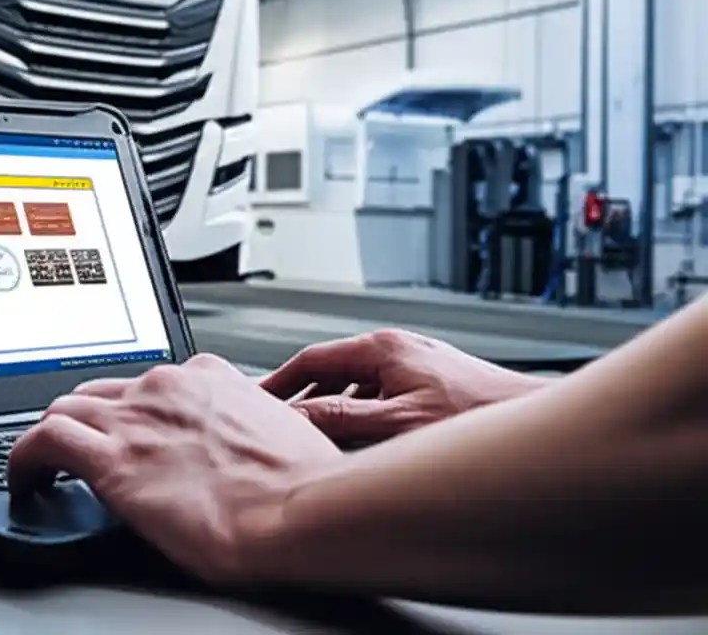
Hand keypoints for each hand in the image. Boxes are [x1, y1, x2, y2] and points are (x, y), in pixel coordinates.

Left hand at [7, 354, 341, 582]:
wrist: (303, 509)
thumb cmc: (305, 484)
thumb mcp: (280, 433)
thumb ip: (247, 431)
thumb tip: (243, 456)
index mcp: (207, 377)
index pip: (149, 383)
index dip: (131, 411)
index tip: (129, 432)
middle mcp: (164, 387)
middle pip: (99, 392)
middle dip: (87, 420)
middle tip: (80, 452)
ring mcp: (134, 419)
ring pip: (64, 409)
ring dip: (53, 437)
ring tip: (46, 469)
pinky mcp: (111, 459)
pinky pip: (42, 443)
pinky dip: (23, 460)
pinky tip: (23, 482)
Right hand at [261, 329, 547, 442]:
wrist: (537, 422)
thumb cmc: (480, 418)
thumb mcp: (396, 423)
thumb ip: (341, 418)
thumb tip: (295, 417)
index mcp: (384, 348)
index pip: (311, 359)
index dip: (278, 383)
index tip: (256, 401)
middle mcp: (398, 350)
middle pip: (331, 373)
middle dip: (302, 399)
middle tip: (277, 424)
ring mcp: (416, 367)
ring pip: (356, 388)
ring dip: (332, 411)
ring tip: (314, 440)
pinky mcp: (431, 386)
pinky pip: (379, 398)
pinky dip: (359, 417)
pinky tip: (360, 445)